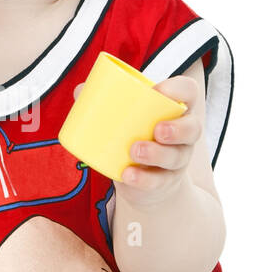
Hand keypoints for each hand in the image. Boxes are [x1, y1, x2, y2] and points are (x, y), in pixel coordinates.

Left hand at [114, 74, 201, 206]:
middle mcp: (185, 134)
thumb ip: (105, 102)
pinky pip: (159, 181)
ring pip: (176, 156)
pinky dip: (143, 179)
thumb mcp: (128, 119)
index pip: (189, 92)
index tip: (156, 91)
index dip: (178, 89)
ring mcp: (178, 159)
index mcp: (176, 109)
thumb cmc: (137, 136)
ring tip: (135, 151)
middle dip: (177, 129)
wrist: (144, 180)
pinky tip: (128, 175)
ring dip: (157, 154)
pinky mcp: (166, 182)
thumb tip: (79, 90)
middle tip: (156, 130)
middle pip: (193, 128)